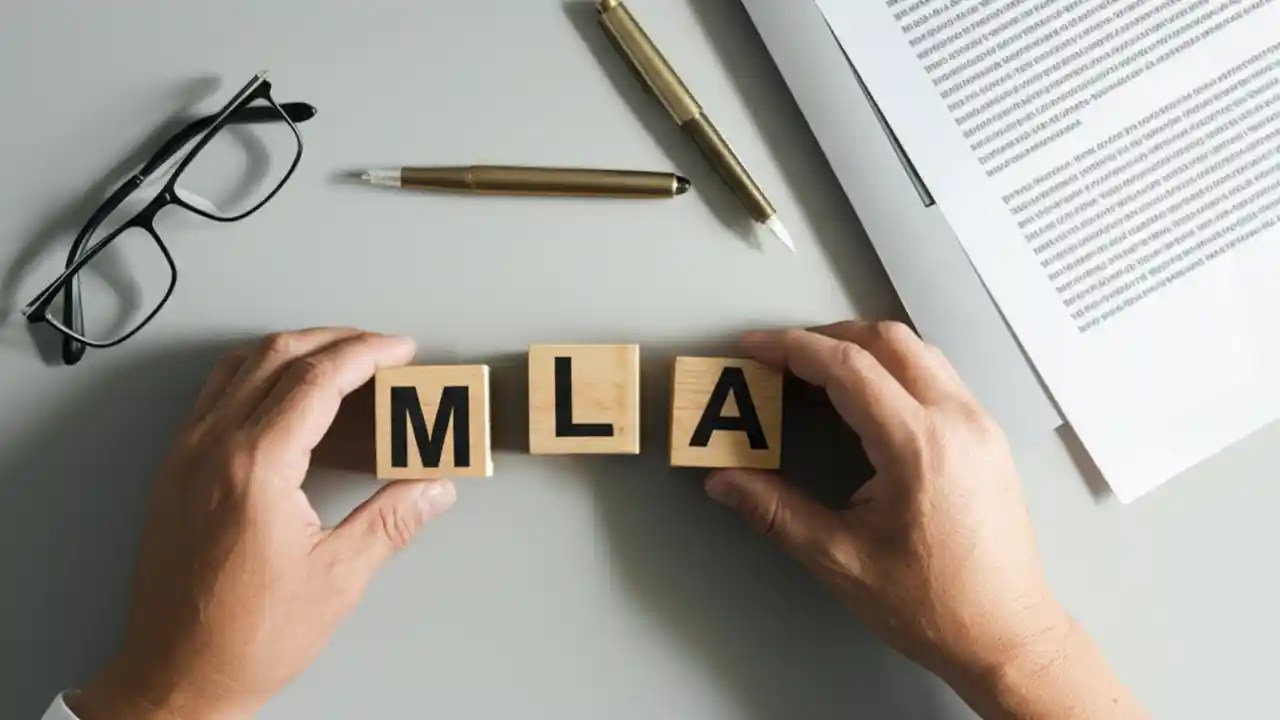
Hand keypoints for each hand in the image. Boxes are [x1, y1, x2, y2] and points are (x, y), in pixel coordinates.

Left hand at [73, 329, 456, 719]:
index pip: (317, 378)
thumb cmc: (244, 637)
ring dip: (293, 349)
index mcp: (255, 467)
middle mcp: (212, 448)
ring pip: (239, 366)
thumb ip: (390, 521)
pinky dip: (257, 374)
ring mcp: (186, 456)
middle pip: (277, 356)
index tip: (399, 350)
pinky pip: (214, 394)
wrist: (176, 676)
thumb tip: (433, 488)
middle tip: (379, 348)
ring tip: (337, 358)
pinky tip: (283, 394)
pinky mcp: (174, 471)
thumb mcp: (337, 579)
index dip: (366, 354)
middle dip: (335, 339)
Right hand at [705, 322, 1142, 717]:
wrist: (1008, 636)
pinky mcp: (989, 438)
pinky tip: (866, 402)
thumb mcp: (839, 559)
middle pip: (887, 340)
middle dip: (827, 337)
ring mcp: (980, 425)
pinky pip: (938, 376)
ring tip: (817, 374)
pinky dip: (894, 369)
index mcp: (917, 444)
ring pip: (918, 351)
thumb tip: (722, 480)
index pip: (847, 366)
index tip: (753, 347)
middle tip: (781, 358)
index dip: (792, 348)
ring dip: (864, 349)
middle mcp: (956, 420)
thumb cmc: (930, 605)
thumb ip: (775, 511)